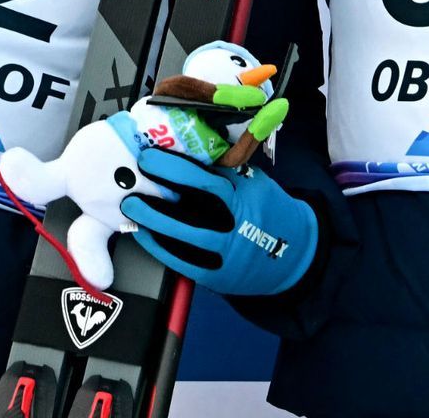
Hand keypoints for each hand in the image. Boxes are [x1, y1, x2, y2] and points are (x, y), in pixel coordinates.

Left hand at [121, 147, 318, 297]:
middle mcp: (236, 223)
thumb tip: (191, 152)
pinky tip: (144, 235)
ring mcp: (227, 252)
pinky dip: (160, 248)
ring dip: (154, 222)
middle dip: (159, 196)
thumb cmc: (271, 211)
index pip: (207, 179)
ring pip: (185, 237)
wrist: (296, 257)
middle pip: (194, 208)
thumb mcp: (257, 184)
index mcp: (246, 196)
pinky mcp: (217, 275)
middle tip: (133, 182)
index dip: (175, 167)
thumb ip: (229, 172)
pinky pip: (183, 262)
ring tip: (132, 208)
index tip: (150, 156)